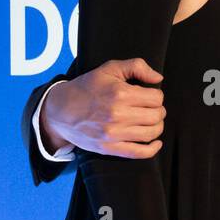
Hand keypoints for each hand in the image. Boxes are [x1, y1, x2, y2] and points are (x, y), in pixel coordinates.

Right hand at [40, 58, 166, 158]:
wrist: (61, 111)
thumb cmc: (87, 88)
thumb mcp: (109, 69)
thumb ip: (137, 66)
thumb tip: (158, 79)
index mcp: (120, 93)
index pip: (156, 98)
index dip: (156, 96)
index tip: (149, 96)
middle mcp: (118, 115)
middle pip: (156, 116)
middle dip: (158, 111)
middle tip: (151, 108)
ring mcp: (114, 134)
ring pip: (151, 133)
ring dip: (157, 126)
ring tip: (150, 121)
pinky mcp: (110, 148)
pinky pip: (139, 153)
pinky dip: (153, 149)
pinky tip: (156, 142)